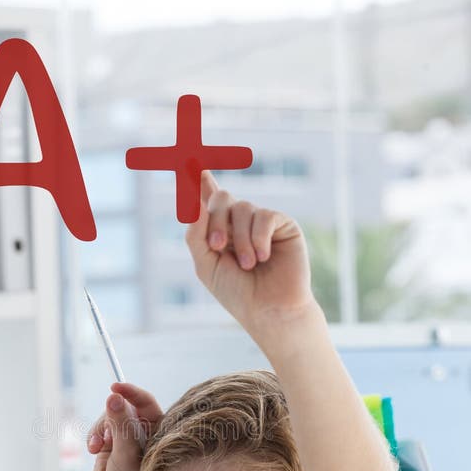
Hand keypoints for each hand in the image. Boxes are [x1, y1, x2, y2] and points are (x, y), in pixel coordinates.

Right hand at [86, 382, 163, 470]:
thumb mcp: (125, 452)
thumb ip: (120, 424)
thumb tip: (113, 397)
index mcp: (158, 432)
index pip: (146, 403)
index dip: (131, 392)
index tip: (114, 387)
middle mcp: (144, 432)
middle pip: (124, 407)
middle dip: (110, 418)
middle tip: (105, 433)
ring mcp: (127, 436)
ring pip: (109, 415)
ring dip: (100, 428)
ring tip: (96, 447)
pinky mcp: (112, 441)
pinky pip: (101, 427)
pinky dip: (94, 435)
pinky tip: (93, 449)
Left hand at [185, 170, 316, 338]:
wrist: (270, 311)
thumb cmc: (238, 293)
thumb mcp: (206, 265)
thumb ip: (196, 235)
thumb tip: (194, 205)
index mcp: (219, 231)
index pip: (206, 199)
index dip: (197, 179)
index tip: (187, 159)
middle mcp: (239, 222)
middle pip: (221, 197)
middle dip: (216, 220)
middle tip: (218, 247)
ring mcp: (261, 221)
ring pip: (242, 207)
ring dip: (239, 239)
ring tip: (248, 265)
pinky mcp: (283, 224)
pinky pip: (264, 216)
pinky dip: (259, 239)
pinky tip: (264, 258)